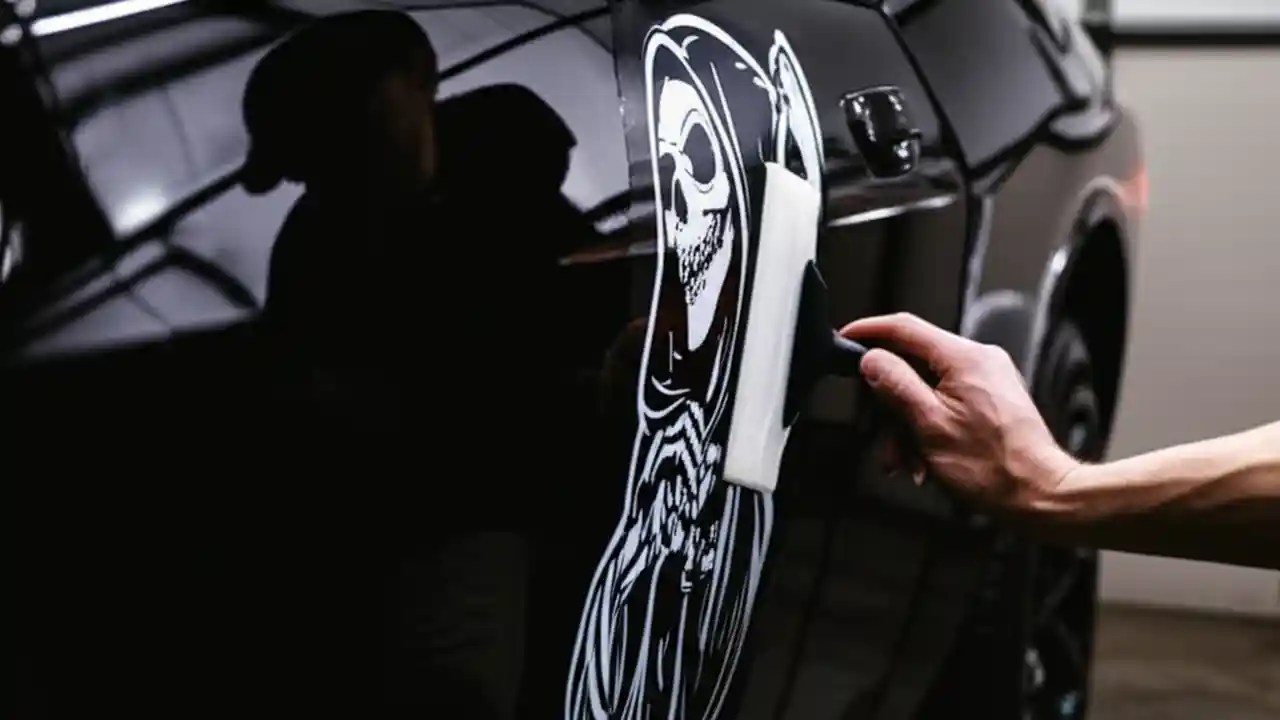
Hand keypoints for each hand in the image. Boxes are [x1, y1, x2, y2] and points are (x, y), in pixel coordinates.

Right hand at [839, 313, 1080, 519]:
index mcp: (965, 359)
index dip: (869, 331)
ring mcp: (987, 379)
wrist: (1039, 495)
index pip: (905, 328)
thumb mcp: (929, 425)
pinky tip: (926, 459)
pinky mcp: (991, 398)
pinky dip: (929, 428)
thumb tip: (871, 359)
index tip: (847, 338)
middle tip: (884, 436)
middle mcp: (980, 361)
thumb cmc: (994, 468)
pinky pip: (945, 402)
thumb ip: (896, 386)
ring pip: (927, 389)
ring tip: (908, 460)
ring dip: (909, 426)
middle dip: (892, 404)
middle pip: (914, 365)